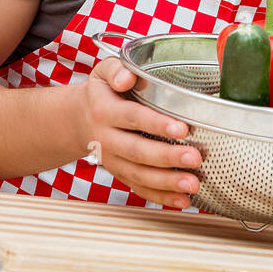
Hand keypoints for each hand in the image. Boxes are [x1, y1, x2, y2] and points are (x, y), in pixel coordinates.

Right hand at [76, 57, 200, 208]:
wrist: (78, 120)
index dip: (156, 124)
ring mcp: (113, 160)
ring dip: (167, 182)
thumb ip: (116, 69)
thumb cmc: (102, 93)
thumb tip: (127, 77)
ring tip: (193, 184)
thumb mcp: (103, 73)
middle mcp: (107, 139)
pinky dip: (161, 198)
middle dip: (167, 157)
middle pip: (137, 151)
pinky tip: (182, 201)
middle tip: (194, 159)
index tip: (182, 128)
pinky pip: (140, 189)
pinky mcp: (121, 174)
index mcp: (104, 111)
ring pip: (139, 175)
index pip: (132, 117)